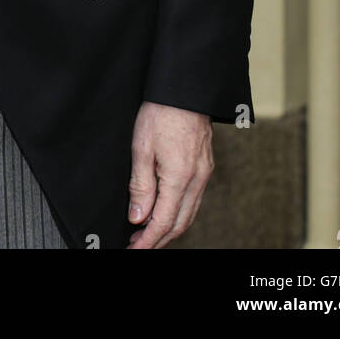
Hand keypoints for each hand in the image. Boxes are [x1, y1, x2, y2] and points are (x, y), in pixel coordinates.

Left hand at [126, 101, 212, 248]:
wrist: (185, 88)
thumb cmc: (161, 112)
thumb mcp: (142, 147)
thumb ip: (141, 186)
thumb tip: (138, 217)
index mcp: (179, 177)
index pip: (163, 222)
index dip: (147, 241)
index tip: (134, 250)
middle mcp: (197, 179)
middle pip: (179, 223)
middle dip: (158, 239)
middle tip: (137, 245)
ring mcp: (204, 173)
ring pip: (188, 213)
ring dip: (169, 228)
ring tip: (147, 232)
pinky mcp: (205, 165)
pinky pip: (194, 199)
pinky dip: (179, 212)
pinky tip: (166, 210)